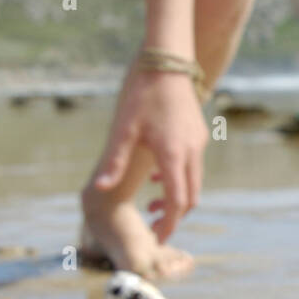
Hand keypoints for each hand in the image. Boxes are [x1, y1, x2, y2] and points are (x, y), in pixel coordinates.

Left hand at [94, 68, 209, 240]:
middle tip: (153, 223)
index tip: (158, 238)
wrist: (167, 60)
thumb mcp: (123, 129)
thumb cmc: (142, 92)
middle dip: (175, 215)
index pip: (178, 202)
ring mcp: (198, 143)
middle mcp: (192, 152)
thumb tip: (100, 189)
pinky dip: (179, 179)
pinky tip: (157, 174)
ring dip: (177, 197)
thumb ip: (114, 161)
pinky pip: (193, 166)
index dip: (170, 224)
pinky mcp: (198, 134)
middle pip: (191, 197)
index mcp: (174, 154)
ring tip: (153, 202)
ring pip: (194, 183)